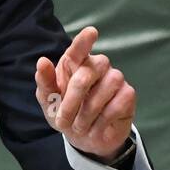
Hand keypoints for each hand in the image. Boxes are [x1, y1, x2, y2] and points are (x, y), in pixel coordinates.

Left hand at [35, 25, 135, 160]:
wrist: (84, 137)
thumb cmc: (64, 112)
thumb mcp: (48, 100)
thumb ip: (45, 82)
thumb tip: (42, 61)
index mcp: (74, 62)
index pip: (79, 48)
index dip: (84, 41)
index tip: (91, 32)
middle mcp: (97, 65)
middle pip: (86, 75)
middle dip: (71, 102)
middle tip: (62, 121)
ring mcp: (115, 78)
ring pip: (102, 92)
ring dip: (85, 115)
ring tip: (78, 126)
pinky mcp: (128, 94)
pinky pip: (115, 107)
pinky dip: (101, 121)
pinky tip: (95, 127)